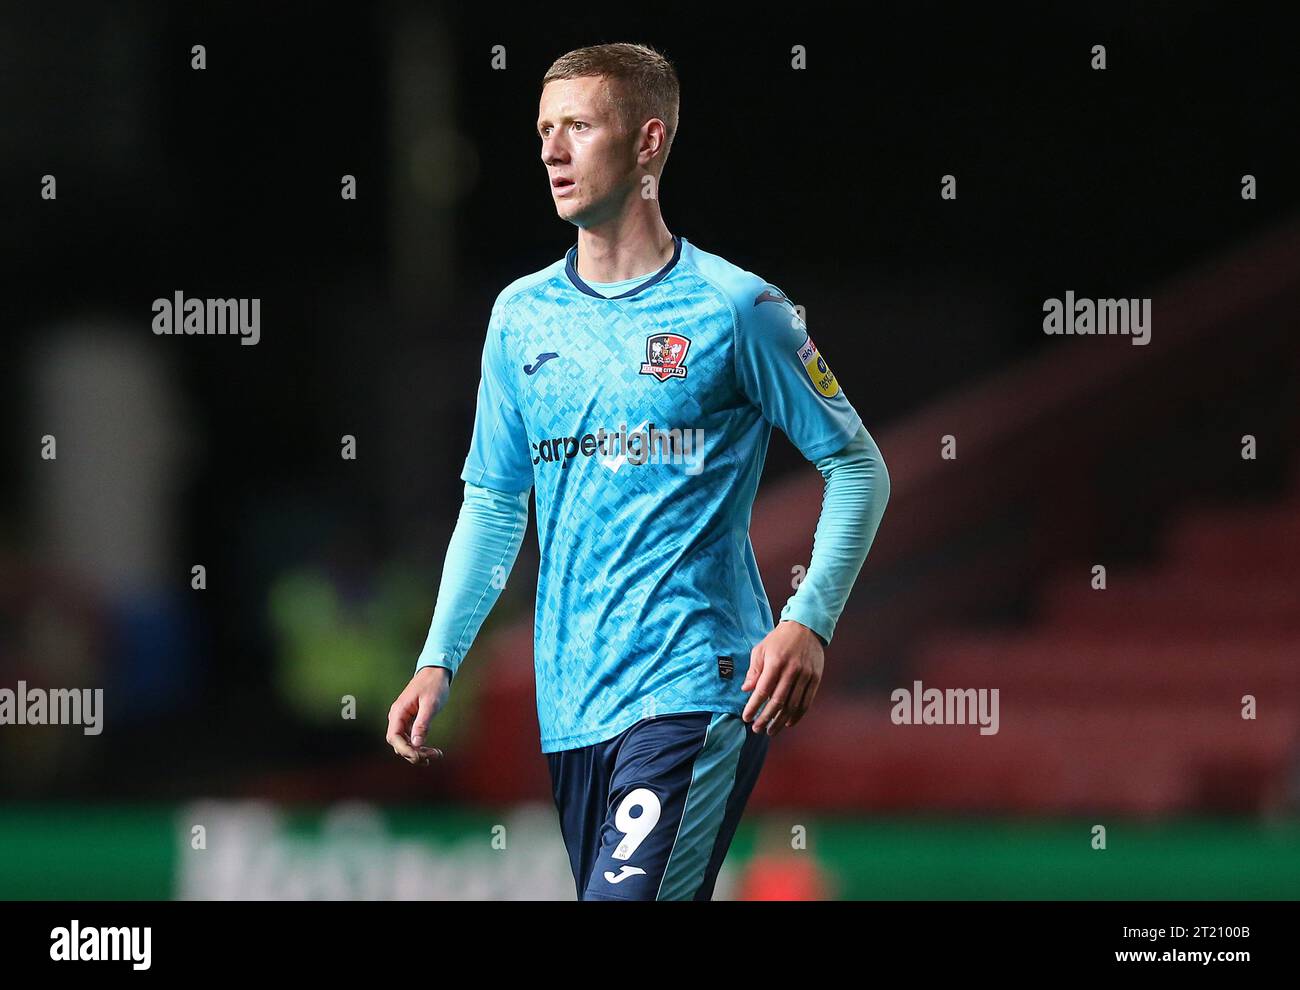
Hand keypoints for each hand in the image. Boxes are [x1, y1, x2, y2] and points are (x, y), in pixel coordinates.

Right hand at [387, 666, 451, 765]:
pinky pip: (410, 737)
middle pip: (398, 743)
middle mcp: (397, 716)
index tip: (420, 757)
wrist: (436, 672)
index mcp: (398, 712)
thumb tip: (417, 743)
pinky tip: (431, 750)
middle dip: (413, 753)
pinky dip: (419, 745)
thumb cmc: (433, 685)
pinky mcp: (410, 720)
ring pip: (405, 742)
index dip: (405, 750)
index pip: (394, 737)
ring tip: (435, 755)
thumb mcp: (430, 704)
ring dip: (417, 751)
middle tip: (432, 756)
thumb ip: (422, 723)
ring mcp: (403, 719)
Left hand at [741, 620, 823, 735]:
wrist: (806, 627)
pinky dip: (797, 715)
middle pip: (778, 701)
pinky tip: (788, 723)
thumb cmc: (779, 639)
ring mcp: (806, 675)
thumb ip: (754, 671)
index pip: (763, 690)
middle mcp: (792, 670)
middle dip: (765, 718)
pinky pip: (806, 702)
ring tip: (770, 731)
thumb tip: (746, 690)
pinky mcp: (815, 678)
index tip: (746, 718)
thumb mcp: (761, 650)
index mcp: (776, 662)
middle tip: (757, 729)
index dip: (754, 706)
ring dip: (780, 721)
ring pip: (793, 705)